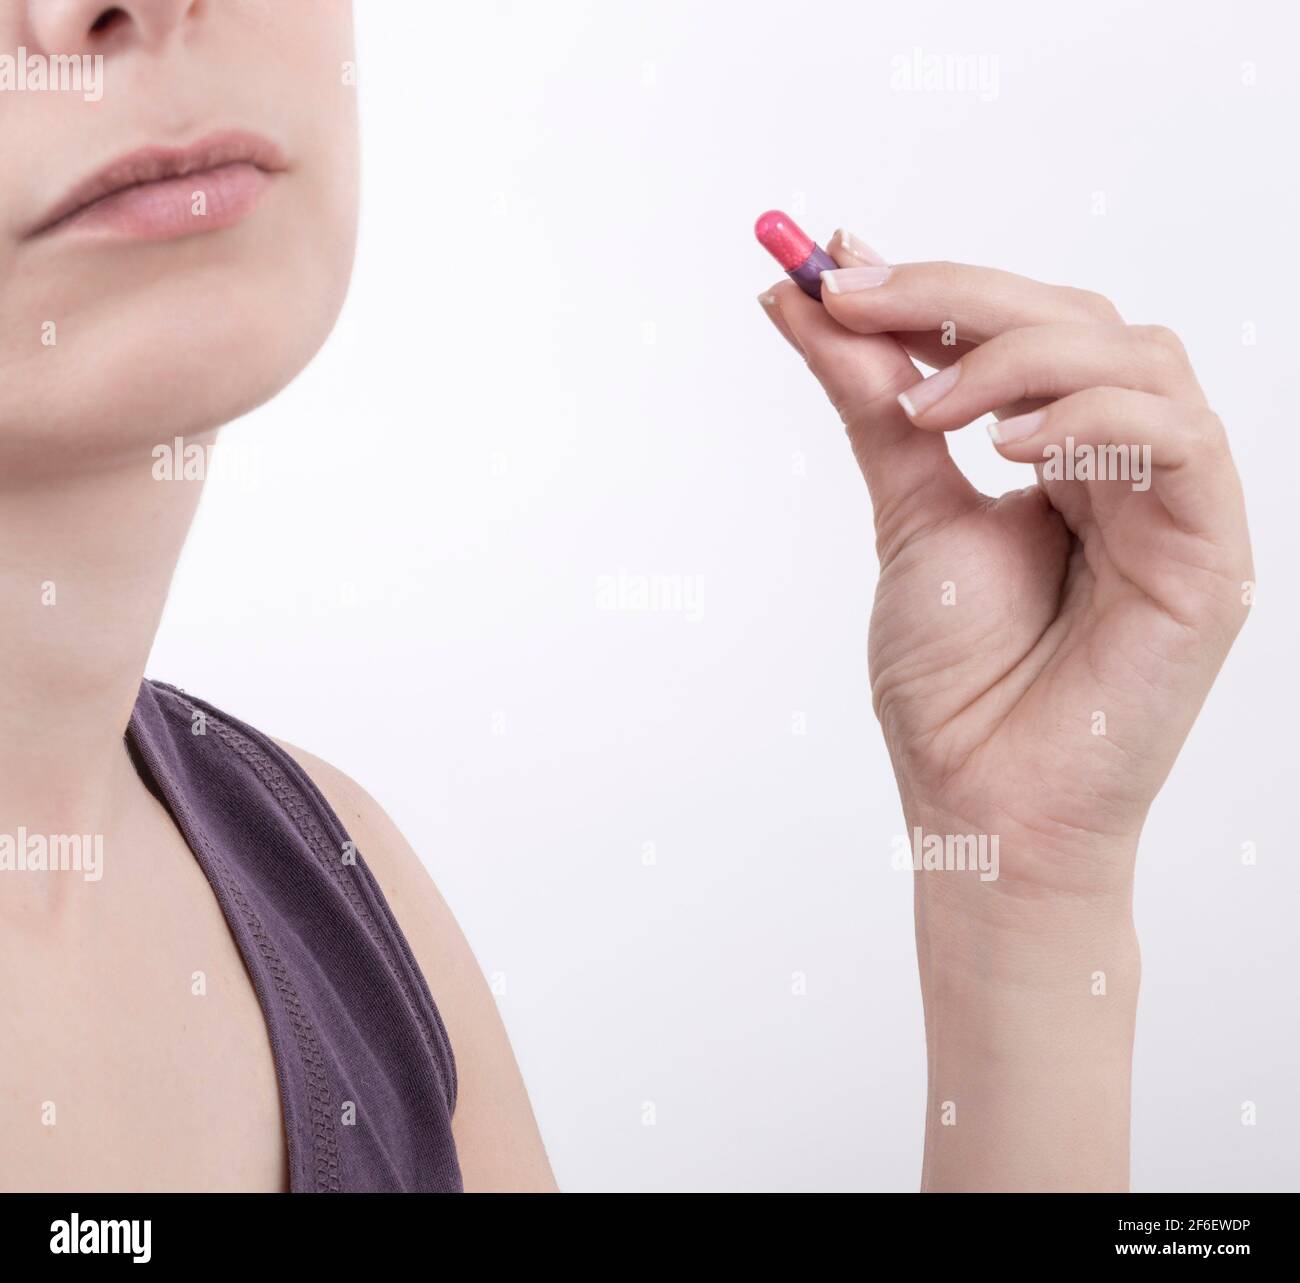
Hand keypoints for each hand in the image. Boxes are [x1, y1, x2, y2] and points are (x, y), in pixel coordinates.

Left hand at [762, 239, 1250, 901]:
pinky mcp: (1212, 549)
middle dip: (960, 297)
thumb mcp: (906, 513)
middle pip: (1077, 318)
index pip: (1019, 327)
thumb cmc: (954, 681)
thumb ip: (873, 405)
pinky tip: (1011, 450)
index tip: (833, 266)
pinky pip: (1179, 438)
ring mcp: (1174, 500)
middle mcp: (1125, 462)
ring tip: (930, 410)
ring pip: (1135, 356)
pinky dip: (1093, 417)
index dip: (933, 286)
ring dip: (1019, 355)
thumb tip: (804, 303)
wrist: (984, 802)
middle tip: (859, 299)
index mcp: (1062, 453)